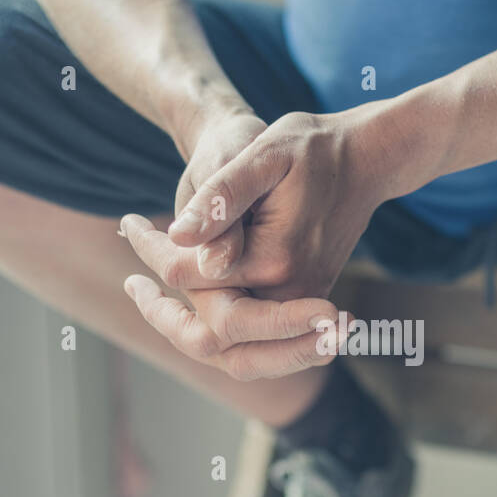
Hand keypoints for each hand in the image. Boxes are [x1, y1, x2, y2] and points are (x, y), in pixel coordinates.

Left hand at [119, 108, 339, 380]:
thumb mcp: (263, 154)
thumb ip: (222, 198)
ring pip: (233, 348)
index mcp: (275, 260)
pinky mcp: (302, 306)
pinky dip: (215, 330)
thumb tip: (178, 238)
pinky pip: (252, 340)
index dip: (151, 253)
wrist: (366, 160)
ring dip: (186, 332)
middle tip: (131, 281)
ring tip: (147, 295)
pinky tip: (185, 299)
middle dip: (162, 311)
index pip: (191, 276)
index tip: (129, 222)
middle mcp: (291, 294)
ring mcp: (300, 306)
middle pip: (211, 331)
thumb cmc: (313, 148)